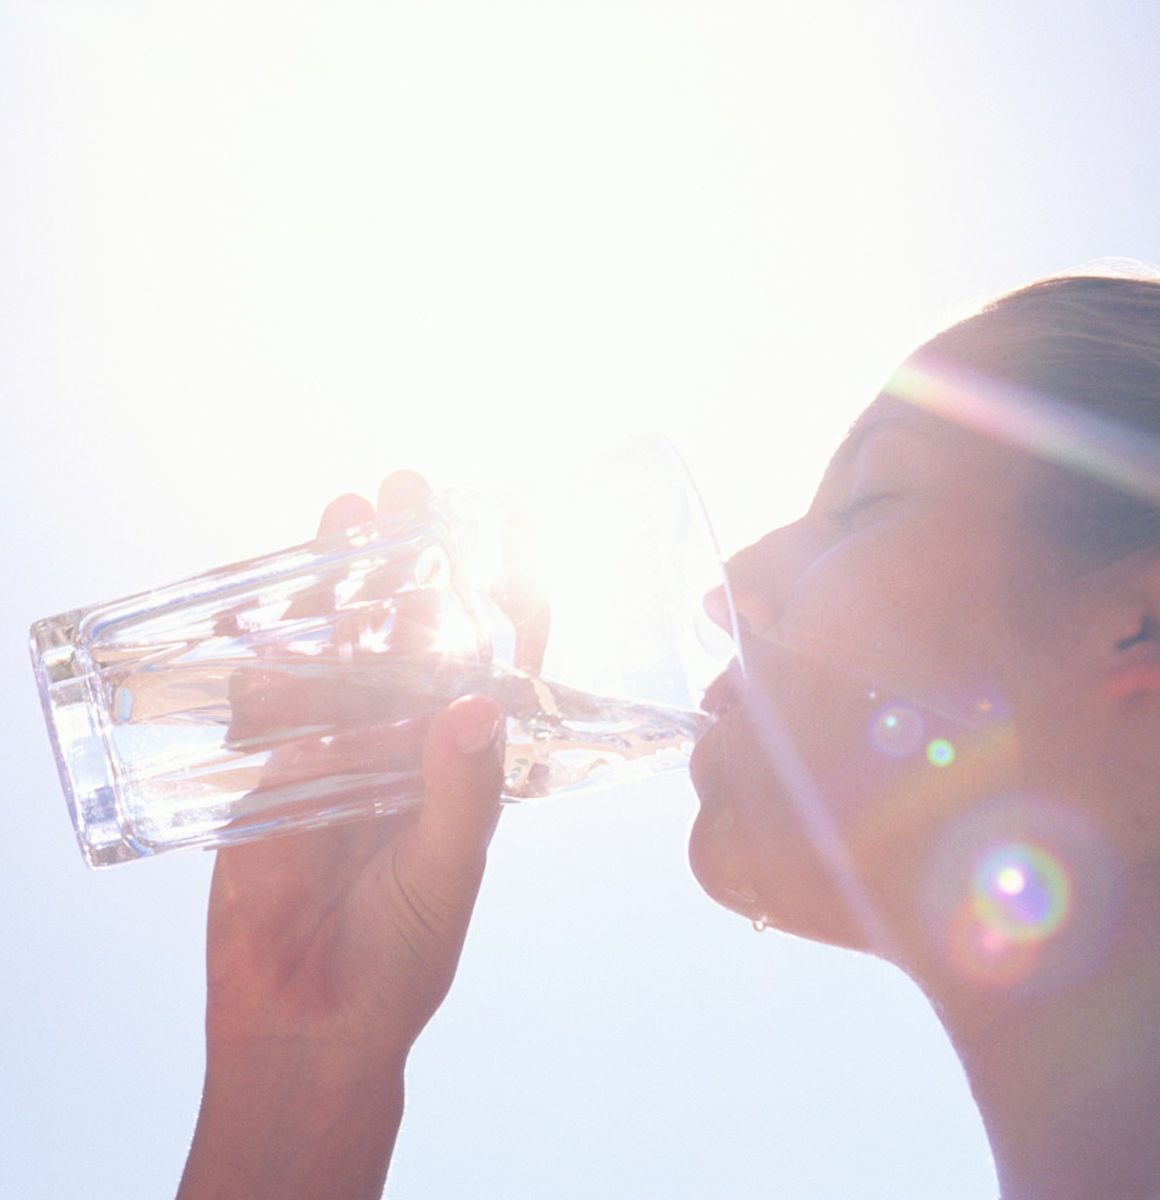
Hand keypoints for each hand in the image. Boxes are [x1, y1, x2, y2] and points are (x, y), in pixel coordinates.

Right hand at [178, 474, 504, 1199]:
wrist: (310, 1022)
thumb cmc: (401, 956)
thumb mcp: (445, 871)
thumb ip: (462, 793)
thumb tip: (479, 705)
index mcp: (456, 761)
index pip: (484, 662)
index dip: (493, 598)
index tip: (502, 534)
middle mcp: (398, 740)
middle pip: (404, 633)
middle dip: (406, 563)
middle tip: (405, 494)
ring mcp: (330, 748)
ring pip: (335, 648)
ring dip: (339, 585)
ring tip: (343, 517)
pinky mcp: (266, 770)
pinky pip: (265, 700)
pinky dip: (267, 656)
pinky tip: (270, 609)